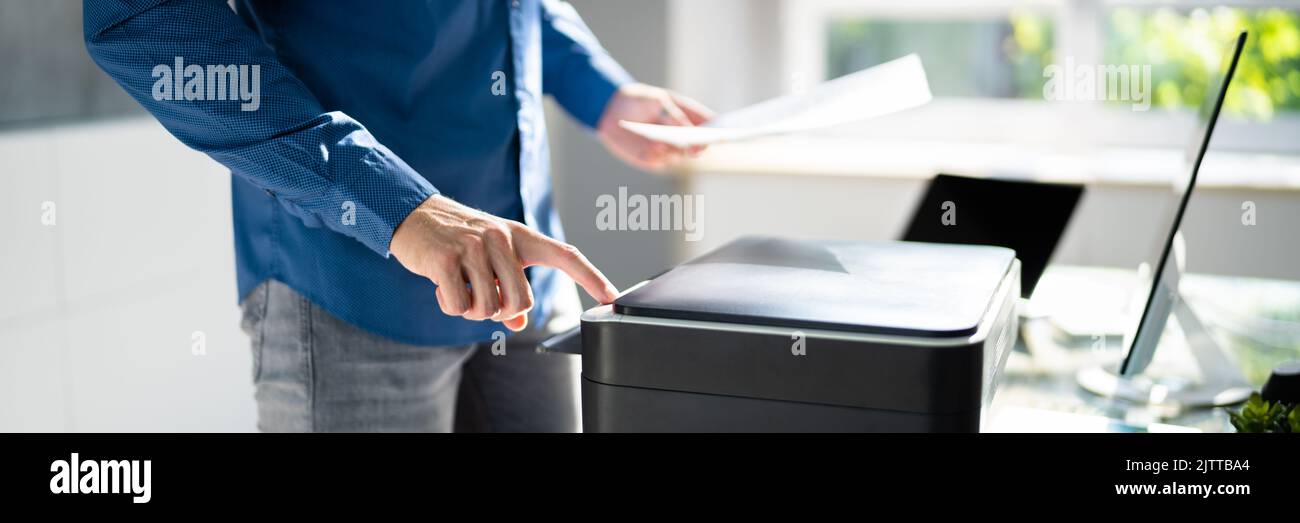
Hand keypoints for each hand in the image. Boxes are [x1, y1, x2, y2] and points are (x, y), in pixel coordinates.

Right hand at [390, 194, 619, 331]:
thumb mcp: (488, 258)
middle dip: (500, 311)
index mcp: (520, 236)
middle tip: (480, 297)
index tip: (613, 297)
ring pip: (489, 308)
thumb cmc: (456, 241)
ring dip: (471, 310)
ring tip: (459, 288)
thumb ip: (507, 288)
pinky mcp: (446, 259)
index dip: (591, 277)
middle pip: (521, 301)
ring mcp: (474, 247)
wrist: (411, 215)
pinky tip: (440, 286)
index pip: (565, 255)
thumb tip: (521, 321)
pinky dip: (449, 306)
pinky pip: (459, 306)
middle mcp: (501, 238)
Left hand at [596, 83, 715, 170]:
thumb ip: (672, 114)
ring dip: (679, 150)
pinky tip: (656, 146)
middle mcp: (683, 137)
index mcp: (690, 117)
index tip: (725, 130)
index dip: (718, 129)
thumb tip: (686, 130)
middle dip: (700, 145)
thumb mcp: (657, 100)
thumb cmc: (640, 100)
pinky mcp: (653, 159)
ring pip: (679, 155)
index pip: (709, 125)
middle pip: (698, 145)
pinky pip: (659, 159)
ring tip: (681, 144)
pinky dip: (658, 153)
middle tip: (703, 144)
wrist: (612, 110)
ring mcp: (669, 150)